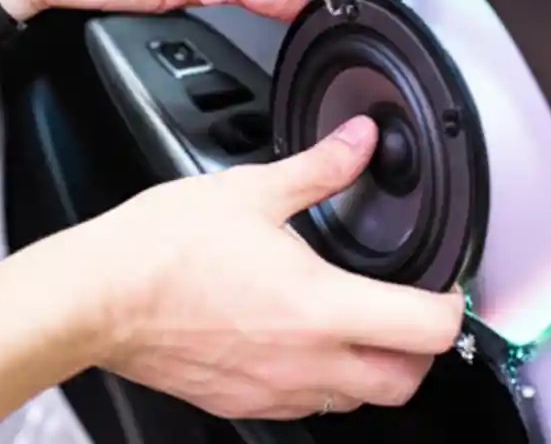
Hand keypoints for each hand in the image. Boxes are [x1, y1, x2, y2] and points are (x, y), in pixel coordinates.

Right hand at [73, 115, 464, 419]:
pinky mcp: (241, 402)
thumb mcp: (250, 191)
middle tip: (411, 315)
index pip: (428, 329)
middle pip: (405, 382)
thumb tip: (357, 143)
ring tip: (357, 328)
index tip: (444, 289)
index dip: (452, 307)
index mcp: (321, 307)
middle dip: (421, 352)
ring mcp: (275, 389)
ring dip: (373, 370)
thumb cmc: (161, 249)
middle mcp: (306, 360)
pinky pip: (306, 406)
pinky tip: (299, 344)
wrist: (98, 296)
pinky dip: (322, 383)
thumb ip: (319, 168)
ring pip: (357, 402)